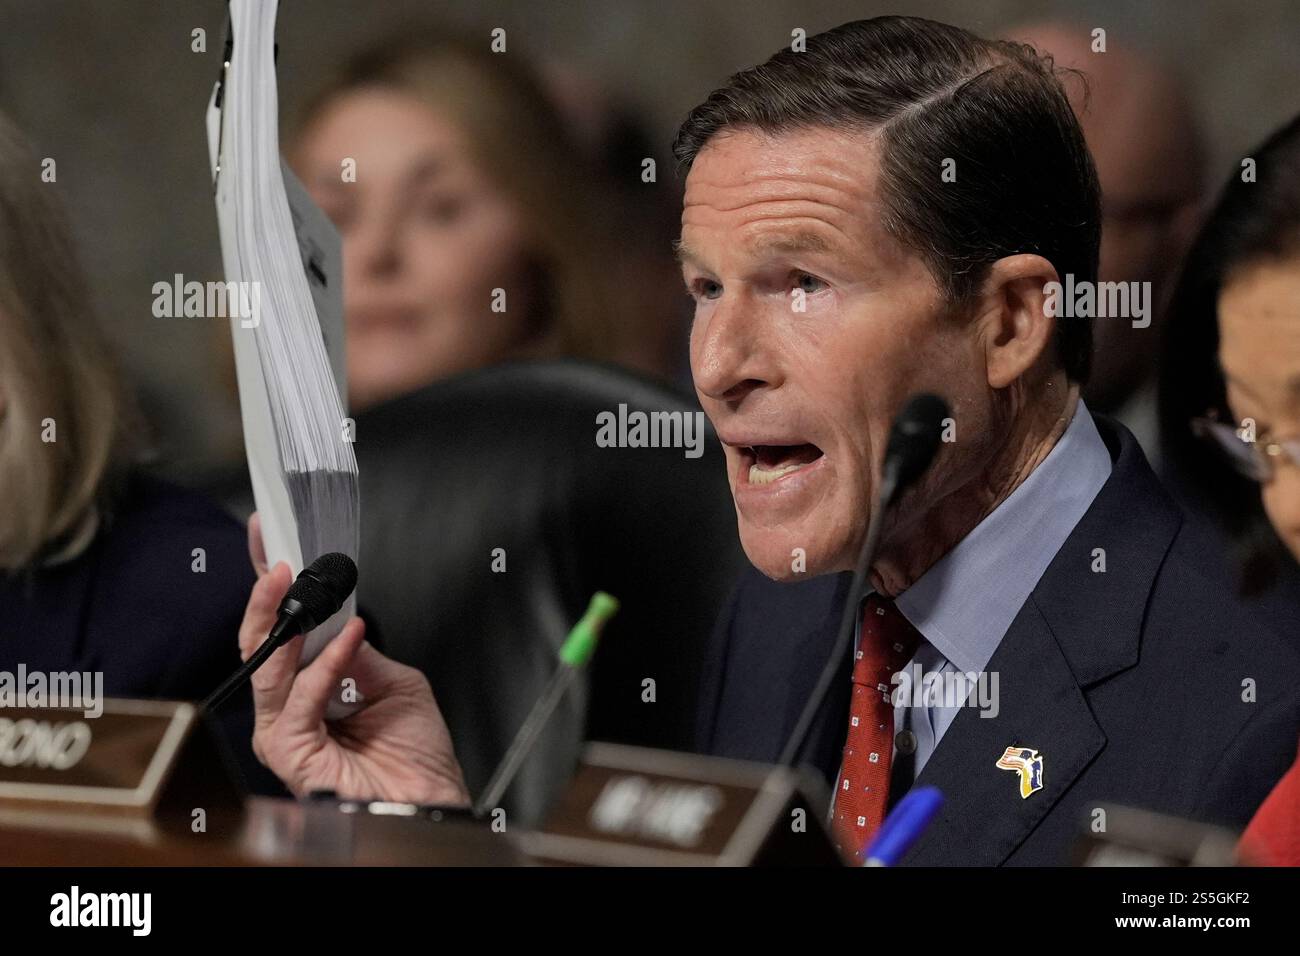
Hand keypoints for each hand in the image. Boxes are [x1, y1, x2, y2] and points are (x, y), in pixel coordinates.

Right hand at [239, 514, 469, 805]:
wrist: (430, 801)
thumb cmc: (415, 758)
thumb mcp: (394, 683)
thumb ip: (360, 653)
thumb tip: (340, 620)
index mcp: (309, 690)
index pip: (282, 634)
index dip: (274, 592)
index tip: (270, 546)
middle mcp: (290, 710)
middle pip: (261, 646)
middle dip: (264, 598)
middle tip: (275, 560)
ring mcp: (285, 732)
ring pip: (267, 668)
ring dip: (283, 621)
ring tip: (294, 583)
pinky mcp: (290, 753)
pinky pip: (299, 700)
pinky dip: (324, 665)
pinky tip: (347, 641)